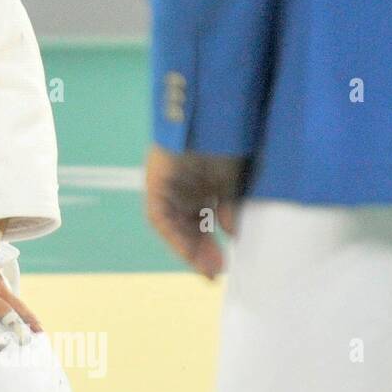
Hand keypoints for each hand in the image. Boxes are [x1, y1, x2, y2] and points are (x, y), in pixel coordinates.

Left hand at [144, 145, 245, 279]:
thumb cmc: (228, 143)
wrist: (210, 120)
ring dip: (189, 249)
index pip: (205, 223)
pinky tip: (189, 250)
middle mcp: (185, 190)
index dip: (213, 246)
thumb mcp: (235, 181)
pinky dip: (174, 235)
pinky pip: (160, 217)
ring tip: (207, 268)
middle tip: (217, 272)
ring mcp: (169, 187)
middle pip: (189, 228)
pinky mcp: (155, 185)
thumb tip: (232, 234)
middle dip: (202, 252)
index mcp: (205, 187)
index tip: (226, 267)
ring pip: (175, 226)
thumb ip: (232, 208)